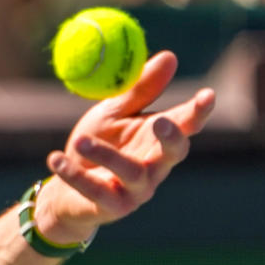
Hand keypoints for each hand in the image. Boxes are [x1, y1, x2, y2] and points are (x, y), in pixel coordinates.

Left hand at [36, 51, 214, 243]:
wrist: (65, 189)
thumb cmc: (96, 146)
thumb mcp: (113, 114)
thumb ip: (139, 90)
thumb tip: (171, 56)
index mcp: (157, 140)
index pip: (186, 125)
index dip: (199, 112)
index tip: (208, 95)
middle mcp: (155, 167)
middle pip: (174, 154)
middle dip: (171, 138)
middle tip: (160, 121)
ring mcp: (136, 191)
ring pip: (132, 172)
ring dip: (106, 155)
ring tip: (80, 140)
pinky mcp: (112, 208)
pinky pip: (96, 190)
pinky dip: (75, 175)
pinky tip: (56, 158)